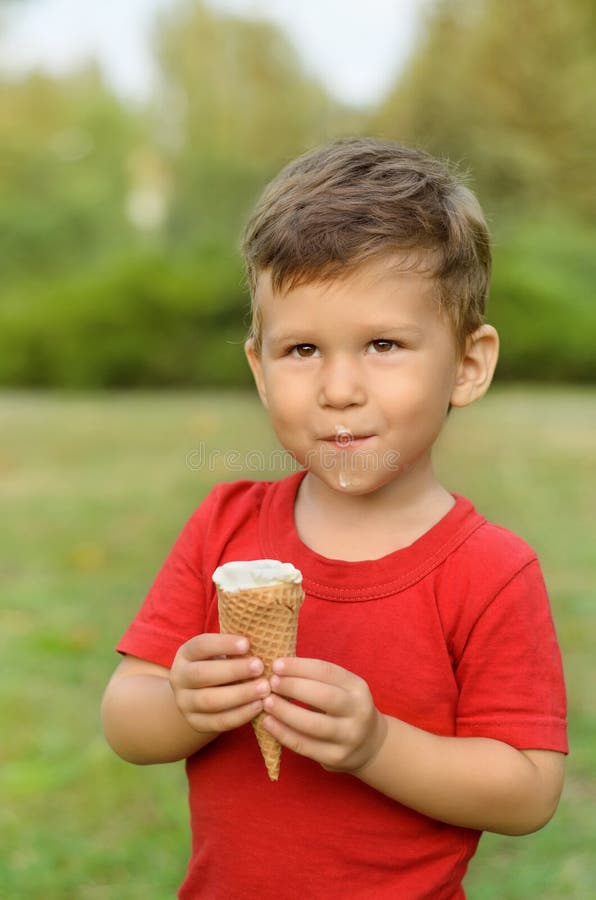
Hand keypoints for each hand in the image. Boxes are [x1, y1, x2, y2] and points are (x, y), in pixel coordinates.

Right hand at [169, 633, 269, 734]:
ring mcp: (185, 703)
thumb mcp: (220, 653)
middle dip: (233, 670)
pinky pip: (218, 722)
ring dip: (240, 694)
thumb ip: (234, 648)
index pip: (201, 645)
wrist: (201, 696)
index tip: (247, 644)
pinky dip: (240, 714)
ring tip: (264, 688)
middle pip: (202, 674)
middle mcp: (180, 678)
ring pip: (209, 701)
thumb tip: (262, 639)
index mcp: (186, 654)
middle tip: (260, 667)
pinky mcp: (195, 723)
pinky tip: (259, 705)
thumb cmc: (219, 665)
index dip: (223, 644)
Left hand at [261, 657, 387, 772]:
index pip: (327, 672)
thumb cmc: (344, 708)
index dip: (300, 667)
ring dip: (286, 712)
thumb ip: (317, 679)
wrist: (368, 745)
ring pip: (313, 725)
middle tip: (271, 683)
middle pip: (324, 696)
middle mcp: (358, 711)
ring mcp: (348, 737)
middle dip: (294, 687)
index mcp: (357, 687)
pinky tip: (268, 723)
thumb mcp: (342, 689)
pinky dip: (283, 734)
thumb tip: (279, 668)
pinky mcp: (335, 757)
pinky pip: (305, 746)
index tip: (276, 665)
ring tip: (266, 702)